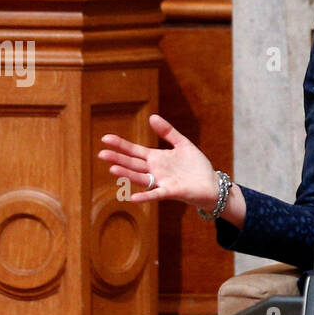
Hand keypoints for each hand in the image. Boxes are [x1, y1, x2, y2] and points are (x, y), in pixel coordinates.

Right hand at [98, 114, 217, 207]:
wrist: (212, 185)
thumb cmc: (197, 166)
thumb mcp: (182, 144)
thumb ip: (168, 132)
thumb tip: (152, 116)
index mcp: (156, 158)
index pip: (134, 151)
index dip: (121, 145)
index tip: (105, 138)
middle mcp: (155, 171)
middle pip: (133, 164)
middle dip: (117, 159)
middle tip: (101, 154)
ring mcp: (162, 182)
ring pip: (140, 178)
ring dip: (127, 175)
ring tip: (112, 169)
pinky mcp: (171, 192)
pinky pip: (155, 194)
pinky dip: (145, 196)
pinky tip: (132, 198)